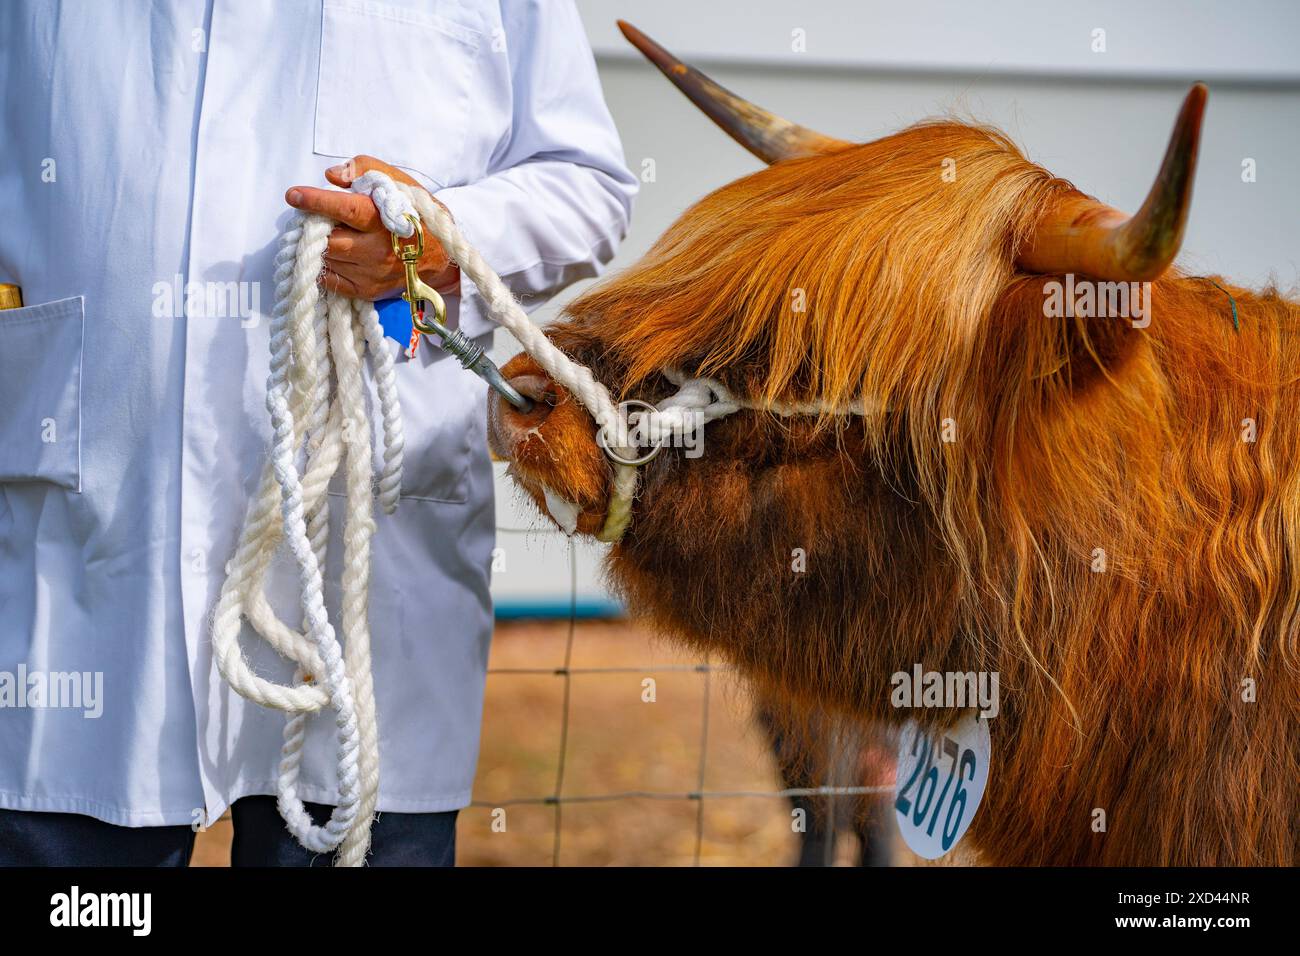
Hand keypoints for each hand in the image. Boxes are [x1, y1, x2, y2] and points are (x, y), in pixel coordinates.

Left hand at [285, 155, 459, 300]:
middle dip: (314, 228)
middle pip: (328, 240)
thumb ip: (365, 170)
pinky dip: (325, 266)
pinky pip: (332, 281)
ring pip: (327, 260)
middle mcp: (377, 251)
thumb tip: (332, 176)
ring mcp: (371, 274)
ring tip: (322, 235)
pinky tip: (331, 254)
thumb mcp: (398, 183)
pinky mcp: (367, 291)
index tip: (293, 194)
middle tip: (311, 218)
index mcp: (383, 221)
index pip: (343, 209)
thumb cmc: (416, 214)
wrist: (442, 256)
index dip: (315, 201)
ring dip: (318, 247)